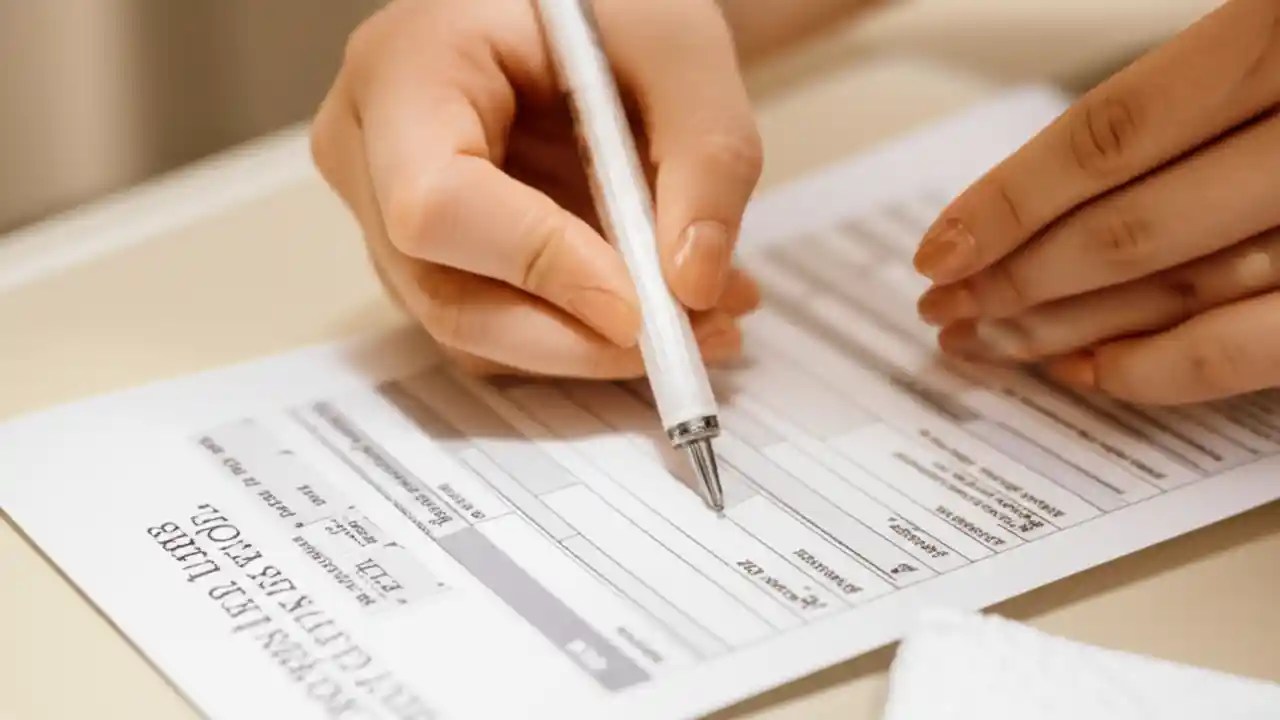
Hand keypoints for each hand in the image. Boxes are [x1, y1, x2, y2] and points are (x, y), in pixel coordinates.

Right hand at [310, 0, 762, 377]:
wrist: (579, 17)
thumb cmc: (612, 11)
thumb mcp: (683, 52)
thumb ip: (708, 157)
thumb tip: (693, 286)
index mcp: (403, 70)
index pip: (437, 202)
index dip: (537, 267)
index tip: (642, 309)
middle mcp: (367, 153)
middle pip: (443, 293)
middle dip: (575, 337)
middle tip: (694, 337)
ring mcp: (386, 217)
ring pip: (472, 329)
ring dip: (591, 348)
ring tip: (705, 318)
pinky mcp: (428, 261)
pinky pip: (495, 332)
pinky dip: (581, 339)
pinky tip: (661, 308)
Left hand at [912, 0, 1279, 404]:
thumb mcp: (1265, 31)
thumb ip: (1185, 93)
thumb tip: (1046, 189)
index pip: (1112, 135)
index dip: (1012, 200)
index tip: (939, 246)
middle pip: (1135, 226)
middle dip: (1019, 278)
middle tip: (944, 308)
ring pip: (1191, 289)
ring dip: (1071, 327)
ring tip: (989, 346)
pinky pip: (1265, 343)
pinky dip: (1170, 368)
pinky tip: (1090, 372)